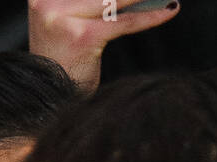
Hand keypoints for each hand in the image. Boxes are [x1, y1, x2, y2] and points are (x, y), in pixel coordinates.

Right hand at [28, 0, 180, 90]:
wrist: (49, 96)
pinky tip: (169, 10)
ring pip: (113, 0)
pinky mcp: (84, 36)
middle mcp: (47, 3)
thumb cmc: (62, 64)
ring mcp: (62, 18)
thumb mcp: (66, 26)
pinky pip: (125, 22)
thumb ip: (87, 7)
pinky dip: (151, 16)